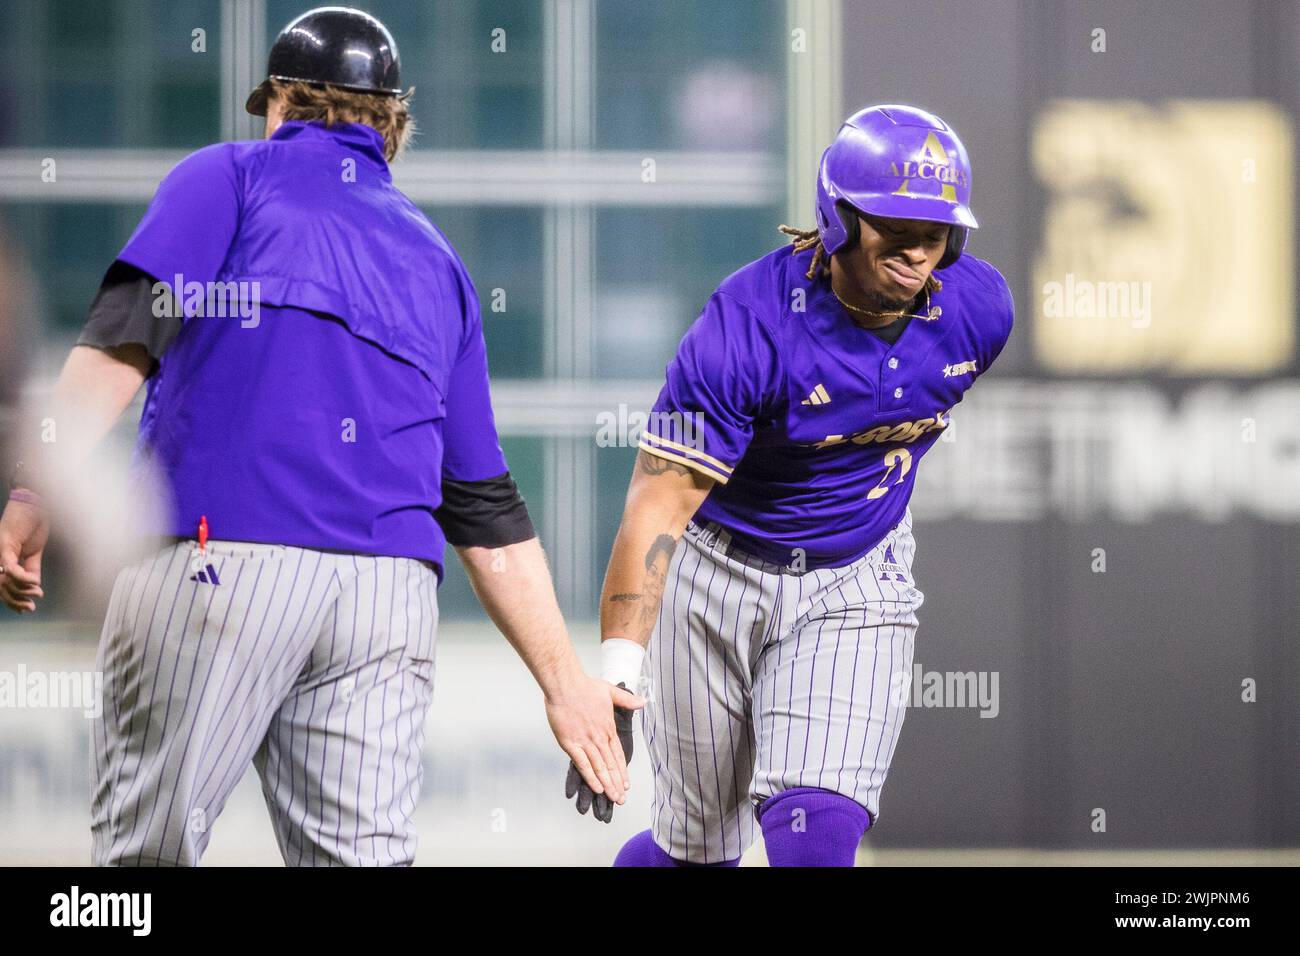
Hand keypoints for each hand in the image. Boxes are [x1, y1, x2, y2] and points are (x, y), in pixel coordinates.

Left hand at [0, 498, 48, 613]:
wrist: (35, 504)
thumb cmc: (34, 523)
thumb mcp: (34, 552)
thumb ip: (32, 568)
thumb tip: (34, 587)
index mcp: (3, 559)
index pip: (2, 586)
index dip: (12, 601)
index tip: (26, 609)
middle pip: (0, 587)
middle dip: (15, 601)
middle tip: (30, 607)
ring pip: (4, 581)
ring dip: (21, 591)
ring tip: (37, 593)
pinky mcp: (4, 544)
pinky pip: (10, 568)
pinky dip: (22, 578)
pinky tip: (36, 583)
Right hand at [562, 681, 639, 822]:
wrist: (565, 685)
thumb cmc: (584, 686)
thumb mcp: (610, 691)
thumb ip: (627, 699)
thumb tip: (643, 701)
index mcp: (608, 728)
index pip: (618, 754)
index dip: (622, 771)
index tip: (626, 784)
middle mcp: (599, 737)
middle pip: (611, 765)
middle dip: (617, 783)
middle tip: (621, 798)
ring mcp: (585, 741)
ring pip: (599, 767)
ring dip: (607, 784)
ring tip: (612, 797)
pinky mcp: (570, 743)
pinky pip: (582, 764)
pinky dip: (590, 777)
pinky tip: (596, 787)